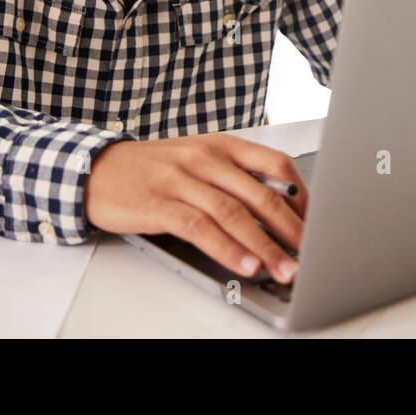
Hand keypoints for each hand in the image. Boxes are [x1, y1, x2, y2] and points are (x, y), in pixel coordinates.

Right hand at [84, 134, 307, 283]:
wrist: (97, 169)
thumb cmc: (153, 168)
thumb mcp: (199, 160)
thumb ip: (236, 177)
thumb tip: (280, 206)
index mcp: (222, 146)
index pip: (276, 163)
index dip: (301, 195)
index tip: (318, 221)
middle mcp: (206, 159)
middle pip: (261, 194)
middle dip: (292, 228)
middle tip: (312, 253)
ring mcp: (182, 180)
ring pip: (235, 214)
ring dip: (265, 246)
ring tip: (285, 268)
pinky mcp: (159, 204)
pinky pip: (200, 228)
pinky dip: (226, 249)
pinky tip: (243, 265)